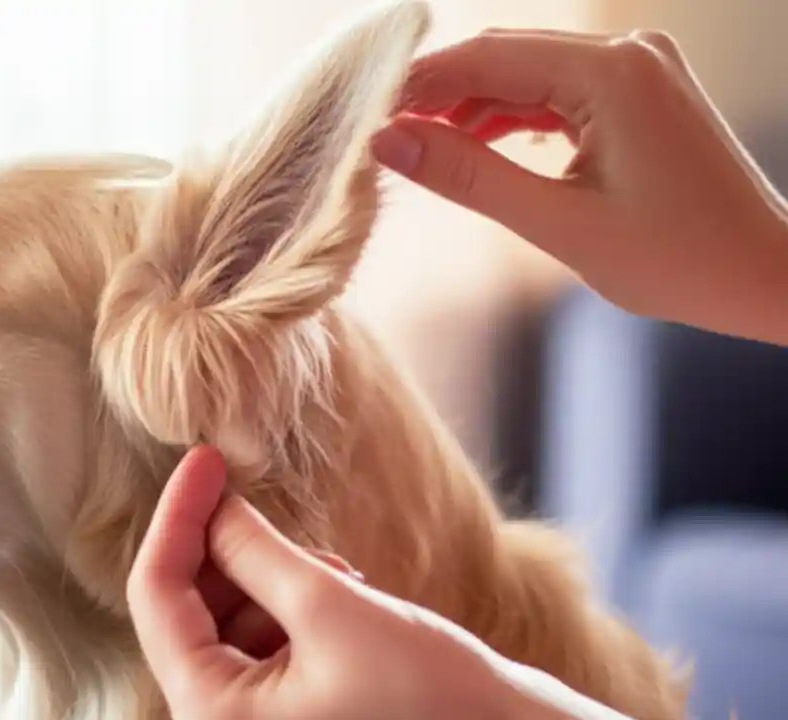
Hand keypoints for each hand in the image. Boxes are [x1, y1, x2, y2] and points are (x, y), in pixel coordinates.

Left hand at [126, 446, 578, 719]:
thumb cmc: (434, 698)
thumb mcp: (330, 608)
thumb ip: (256, 552)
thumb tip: (211, 504)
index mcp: (213, 716)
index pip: (157, 596)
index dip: (178, 516)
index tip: (207, 457)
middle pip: (187, 610)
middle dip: (231, 554)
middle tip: (274, 513)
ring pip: (227, 621)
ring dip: (269, 579)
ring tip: (336, 572)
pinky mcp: (293, 714)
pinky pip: (262, 643)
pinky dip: (293, 606)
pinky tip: (345, 593)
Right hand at [370, 29, 787, 345]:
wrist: (767, 275)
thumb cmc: (676, 259)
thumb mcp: (557, 223)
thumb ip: (468, 176)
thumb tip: (388, 142)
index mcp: (612, 74)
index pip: (486, 59)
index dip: (419, 87)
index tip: (365, 120)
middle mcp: (628, 52)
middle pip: (504, 55)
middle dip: (440, 93)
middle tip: (383, 136)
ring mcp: (639, 67)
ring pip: (528, 71)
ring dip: (473, 106)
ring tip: (421, 147)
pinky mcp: (641, 89)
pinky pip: (558, 88)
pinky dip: (514, 115)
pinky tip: (479, 145)